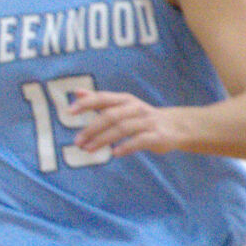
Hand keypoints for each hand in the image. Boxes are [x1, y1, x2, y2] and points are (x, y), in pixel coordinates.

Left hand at [69, 90, 185, 157]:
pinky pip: (140, 140)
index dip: (86, 103)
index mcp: (125, 100)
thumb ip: (99, 100)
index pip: (103, 98)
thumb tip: (76, 92)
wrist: (176, 126)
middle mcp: (136, 108)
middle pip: (111, 116)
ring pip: (123, 129)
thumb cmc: (141, 117)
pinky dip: (126, 146)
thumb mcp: (122, 106)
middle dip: (92, 129)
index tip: (69, 112)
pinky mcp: (157, 135)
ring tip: (88, 149)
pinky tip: (114, 153)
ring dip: (103, 139)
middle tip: (77, 141)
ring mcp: (147, 121)